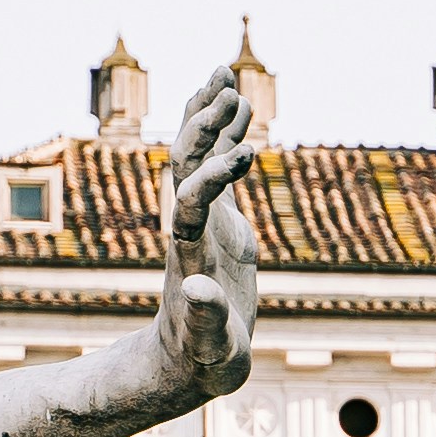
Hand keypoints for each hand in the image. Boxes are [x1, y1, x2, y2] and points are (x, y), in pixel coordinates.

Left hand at [166, 65, 264, 383]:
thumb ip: (204, 318)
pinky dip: (228, 139)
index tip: (249, 152)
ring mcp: (204, 220)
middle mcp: (191, 226)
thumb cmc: (203, 361)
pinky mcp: (219, 224)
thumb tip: (200, 289)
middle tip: (227, 83)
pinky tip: (241, 111)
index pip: (192, 199)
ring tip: (226, 72)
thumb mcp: (209, 345)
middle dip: (203, 123)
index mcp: (190, 252)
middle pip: (186, 162)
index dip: (216, 174)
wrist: (190, 363)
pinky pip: (218, 170)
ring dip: (211, 116)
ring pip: (199, 156)